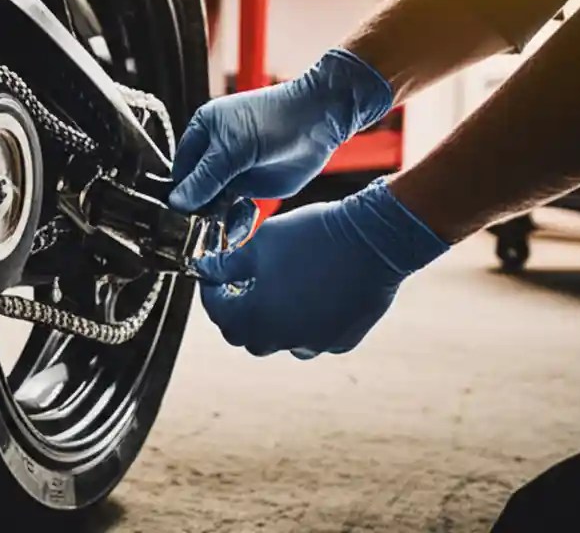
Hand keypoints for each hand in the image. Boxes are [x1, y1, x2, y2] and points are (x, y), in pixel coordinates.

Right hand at [169, 49, 392, 212]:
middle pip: (194, 186)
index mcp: (202, 131)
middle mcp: (214, 151)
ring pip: (212, 200)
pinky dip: (230, 219)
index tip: (178, 217)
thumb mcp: (234, 148)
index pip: (181, 169)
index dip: (179, 192)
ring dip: (212, 216)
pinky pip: (232, 207)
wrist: (318, 122)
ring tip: (213, 231)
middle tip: (195, 230)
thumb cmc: (274, 121)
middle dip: (195, 207)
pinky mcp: (250, 185)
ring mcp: (231, 169)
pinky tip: (230, 227)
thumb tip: (176, 202)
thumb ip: (206, 178)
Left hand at [195, 179, 448, 357]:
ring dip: (271, 322)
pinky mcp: (342, 341)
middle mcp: (283, 339)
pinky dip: (305, 322)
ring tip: (276, 291)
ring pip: (281, 341)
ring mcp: (315, 343)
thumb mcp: (260, 242)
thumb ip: (226, 263)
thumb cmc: (313, 236)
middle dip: (237, 311)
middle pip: (246, 335)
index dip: (211, 292)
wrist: (373, 238)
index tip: (213, 276)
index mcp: (256, 318)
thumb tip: (206, 269)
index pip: (218, 313)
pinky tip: (310, 296)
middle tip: (241, 284)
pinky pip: (314, 338)